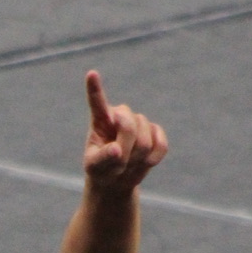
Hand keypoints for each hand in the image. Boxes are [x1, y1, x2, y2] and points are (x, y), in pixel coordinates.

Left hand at [83, 69, 167, 192]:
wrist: (117, 178)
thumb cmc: (101, 170)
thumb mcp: (95, 168)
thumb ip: (103, 158)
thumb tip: (117, 150)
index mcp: (101, 120)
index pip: (98, 103)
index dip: (95, 89)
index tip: (91, 74)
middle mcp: (121, 116)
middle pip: (129, 126)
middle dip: (125, 147)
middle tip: (118, 164)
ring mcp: (140, 122)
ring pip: (145, 139)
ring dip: (136, 158)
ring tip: (127, 164)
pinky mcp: (156, 132)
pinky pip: (160, 145)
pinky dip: (153, 159)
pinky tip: (144, 162)